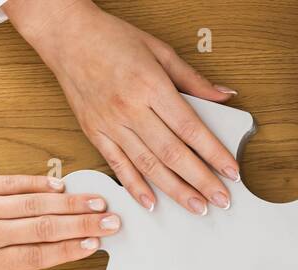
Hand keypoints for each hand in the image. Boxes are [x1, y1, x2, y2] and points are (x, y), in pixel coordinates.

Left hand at [0, 174, 118, 269]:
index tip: (94, 246)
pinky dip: (38, 183)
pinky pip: (12, 183)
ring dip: (70, 202)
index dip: (68, 250)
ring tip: (98, 201)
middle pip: (44, 228)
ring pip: (34, 204)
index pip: (37, 256)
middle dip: (82, 225)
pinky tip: (61, 185)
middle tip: (112, 222)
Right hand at [6, 0, 238, 215]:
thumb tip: (224, 97)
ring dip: (175, 190)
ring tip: (196, 206)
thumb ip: (193, 79)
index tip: (231, 172)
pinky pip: (117, 166)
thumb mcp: (159, 50)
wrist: (66, 35)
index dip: (214, 154)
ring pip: (148, 165)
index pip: (190, 129)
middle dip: (201, 180)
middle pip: (172, 153)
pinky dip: (135, 187)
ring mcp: (110, 123)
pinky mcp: (93, 132)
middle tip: (221, 199)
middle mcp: (129, 108)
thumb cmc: (111, 38)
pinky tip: (152, 203)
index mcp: (150, 85)